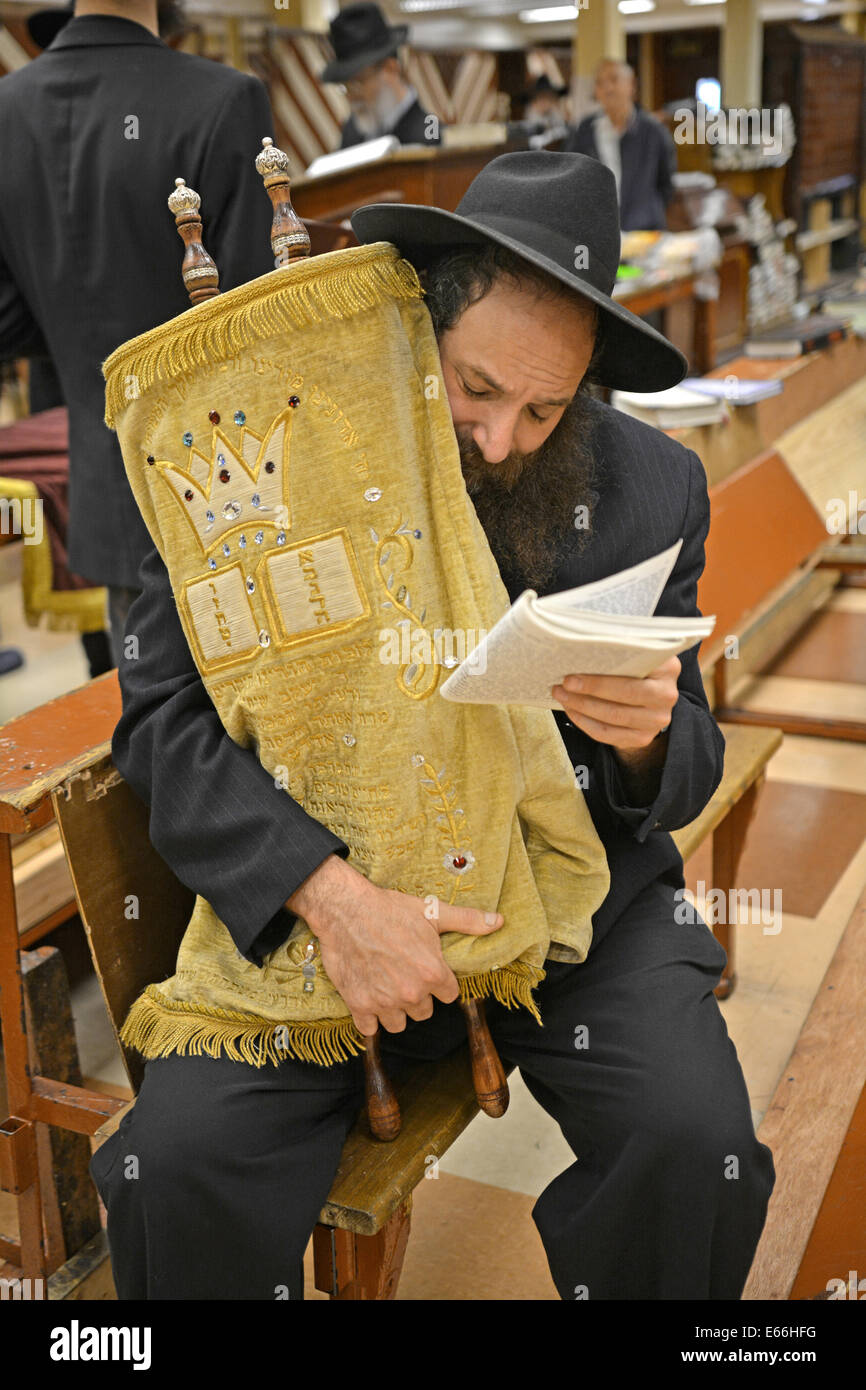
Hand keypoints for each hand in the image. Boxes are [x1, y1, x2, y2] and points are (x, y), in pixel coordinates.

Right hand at [286, 855, 502, 1035]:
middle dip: (418, 996)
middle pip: (424, 1012)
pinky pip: (370, 1029)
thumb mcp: (432, 912)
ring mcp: (384, 1003)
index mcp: (433, 974)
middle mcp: (411, 993)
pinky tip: (369, 996)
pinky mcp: (359, 1006)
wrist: (345, 910)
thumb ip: (468, 921)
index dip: (440, 982)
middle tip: (404, 973)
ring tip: (387, 985)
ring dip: (395, 1010)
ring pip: (399, 1024)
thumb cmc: (390, 909)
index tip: (427, 970)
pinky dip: (370, 1018)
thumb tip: (499, 922)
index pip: (449, 995)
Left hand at [551, 655, 680, 751]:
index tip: (571, 674)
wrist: (648, 697)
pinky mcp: (643, 738)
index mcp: (667, 668)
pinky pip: (609, 734)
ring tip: (562, 696)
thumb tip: (583, 645)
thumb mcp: (635, 652)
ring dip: (582, 707)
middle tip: (562, 686)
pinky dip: (585, 723)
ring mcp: (656, 720)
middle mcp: (667, 695)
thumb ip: (619, 647)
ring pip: (614, 717)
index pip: (634, 672)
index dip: (600, 678)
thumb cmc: (635, 667)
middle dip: (588, 692)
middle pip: (625, 695)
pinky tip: (572, 711)